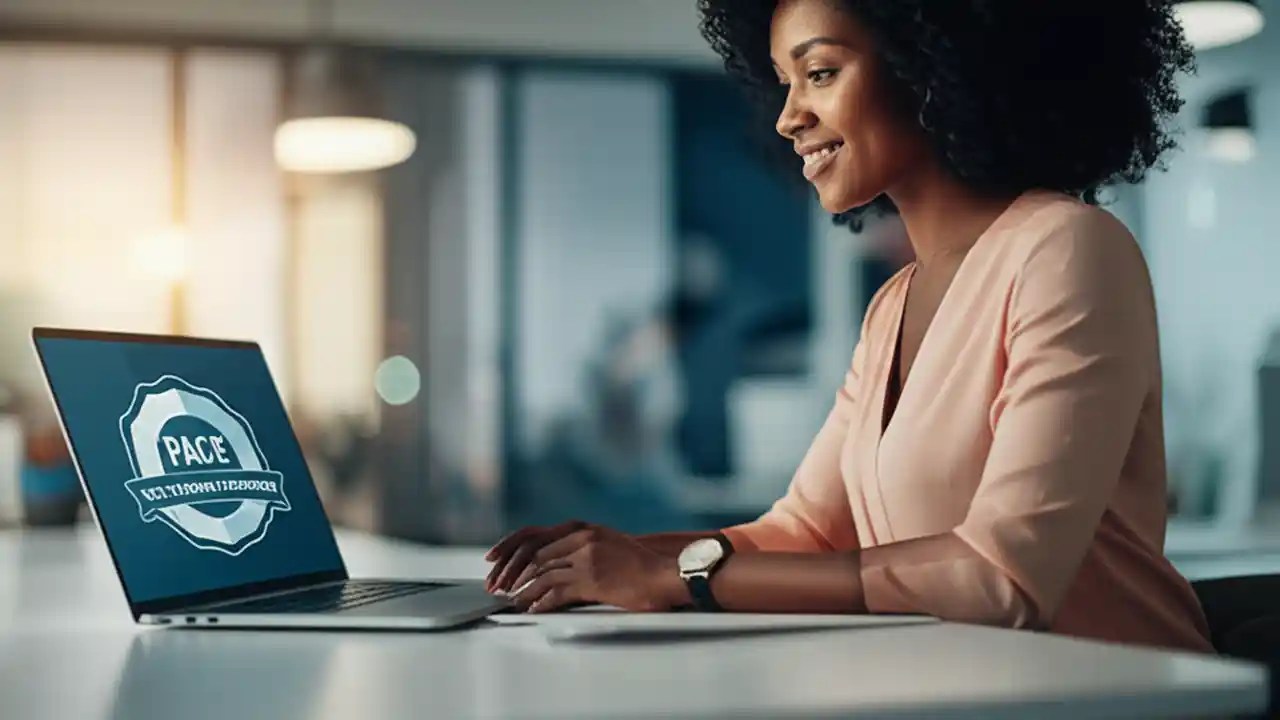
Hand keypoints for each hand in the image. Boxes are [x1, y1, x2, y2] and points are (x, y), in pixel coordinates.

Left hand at [506, 525, 686, 612]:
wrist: (665, 573)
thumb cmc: (639, 564)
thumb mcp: (607, 543)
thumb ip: (581, 547)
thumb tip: (552, 561)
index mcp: (583, 528)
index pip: (535, 535)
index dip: (510, 548)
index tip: (494, 559)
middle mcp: (581, 539)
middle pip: (533, 554)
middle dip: (511, 572)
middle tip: (496, 585)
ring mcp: (586, 559)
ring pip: (541, 574)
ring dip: (523, 590)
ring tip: (512, 601)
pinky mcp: (592, 580)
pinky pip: (557, 592)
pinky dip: (540, 602)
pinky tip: (532, 609)